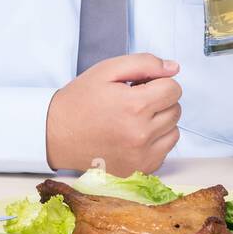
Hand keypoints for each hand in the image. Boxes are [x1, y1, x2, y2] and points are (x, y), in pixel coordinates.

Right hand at [45, 53, 181, 176]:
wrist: (56, 134)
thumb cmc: (80, 100)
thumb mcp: (107, 70)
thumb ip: (144, 64)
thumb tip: (174, 68)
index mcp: (135, 106)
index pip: (174, 89)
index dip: (159, 82)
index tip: (141, 86)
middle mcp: (141, 134)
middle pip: (176, 109)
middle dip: (159, 101)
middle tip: (133, 101)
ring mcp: (141, 156)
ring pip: (174, 131)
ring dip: (160, 122)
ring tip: (133, 119)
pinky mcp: (139, 169)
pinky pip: (165, 151)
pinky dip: (155, 141)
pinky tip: (133, 135)